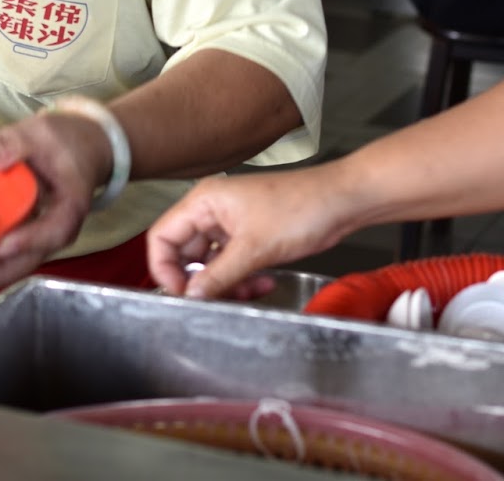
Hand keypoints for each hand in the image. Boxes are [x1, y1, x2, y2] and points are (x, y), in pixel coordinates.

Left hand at [0, 111, 112, 293]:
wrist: (84, 145)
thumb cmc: (64, 139)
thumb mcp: (37, 133)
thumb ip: (7, 144)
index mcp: (70, 204)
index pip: (54, 230)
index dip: (28, 242)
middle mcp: (57, 229)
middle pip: (28, 261)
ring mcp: (41, 237)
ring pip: (14, 266)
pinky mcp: (27, 236)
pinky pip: (6, 258)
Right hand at [146, 166, 350, 299]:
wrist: (342, 202)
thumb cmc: (301, 207)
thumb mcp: (254, 249)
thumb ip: (218, 275)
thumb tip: (191, 296)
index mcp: (204, 202)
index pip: (162, 236)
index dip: (165, 268)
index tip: (181, 294)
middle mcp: (213, 210)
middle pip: (186, 254)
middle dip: (202, 281)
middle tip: (216, 301)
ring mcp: (232, 224)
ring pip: (212, 264)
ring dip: (227, 283)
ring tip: (249, 291)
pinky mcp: (250, 236)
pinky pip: (233, 264)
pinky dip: (244, 278)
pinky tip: (264, 283)